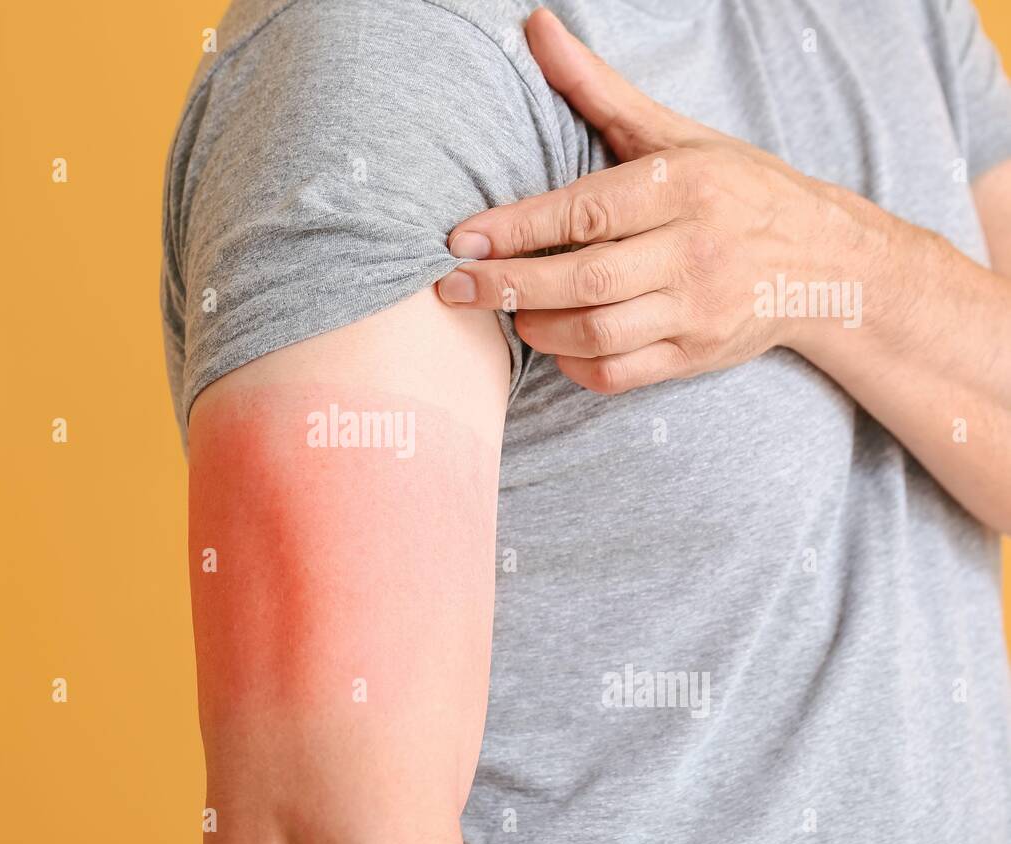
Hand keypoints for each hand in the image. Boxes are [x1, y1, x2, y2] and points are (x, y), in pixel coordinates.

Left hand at [437, 7, 899, 393]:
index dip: (517, 229)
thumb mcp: (673, 133)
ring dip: (539, 328)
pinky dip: (575, 364)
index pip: (586, 212)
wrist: (824, 261)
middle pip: (586, 279)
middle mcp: (694, 250)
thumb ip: (597, 89)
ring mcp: (698, 310)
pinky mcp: (698, 356)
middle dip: (509, 287)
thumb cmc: (736, 189)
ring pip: (598, 332)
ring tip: (508, 311)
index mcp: (685, 187)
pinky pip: (620, 373)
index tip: (461, 239)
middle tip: (455, 289)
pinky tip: (555, 344)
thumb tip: (535, 25)